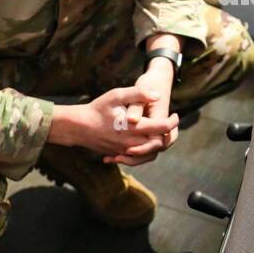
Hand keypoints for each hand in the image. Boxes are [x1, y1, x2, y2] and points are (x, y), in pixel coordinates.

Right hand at [49, 85, 178, 159]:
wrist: (78, 127)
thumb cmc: (97, 109)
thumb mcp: (116, 95)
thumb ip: (138, 93)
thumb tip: (157, 95)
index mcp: (134, 128)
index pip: (162, 128)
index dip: (173, 122)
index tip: (175, 115)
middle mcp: (132, 143)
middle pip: (160, 143)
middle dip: (169, 134)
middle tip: (172, 124)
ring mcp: (126, 151)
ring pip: (151, 154)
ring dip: (159, 145)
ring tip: (162, 133)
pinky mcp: (120, 154)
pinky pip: (139, 159)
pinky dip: (147, 152)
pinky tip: (147, 143)